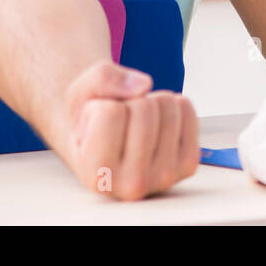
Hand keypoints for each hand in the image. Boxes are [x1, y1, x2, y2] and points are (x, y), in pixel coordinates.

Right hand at [60, 60, 199, 199]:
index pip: (110, 113)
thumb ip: (102, 80)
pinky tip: (157, 125)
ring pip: (167, 104)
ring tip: (136, 124)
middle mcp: (133, 185)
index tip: (95, 124)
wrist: (109, 150)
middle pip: (144, 108)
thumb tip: (144, 85)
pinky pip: (186, 108)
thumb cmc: (90, 125)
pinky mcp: (187, 164)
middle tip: (119, 123)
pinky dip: (172, 104)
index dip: (101, 105)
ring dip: (150, 101)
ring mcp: (165, 177)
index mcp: (98, 176)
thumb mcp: (78, 96)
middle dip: (129, 102)